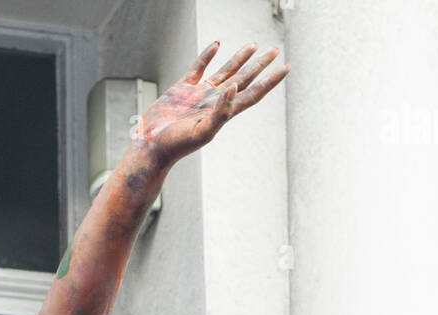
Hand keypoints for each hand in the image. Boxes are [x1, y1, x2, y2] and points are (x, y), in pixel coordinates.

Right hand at [135, 41, 287, 168]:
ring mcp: (200, 94)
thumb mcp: (203, 131)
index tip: (286, 67)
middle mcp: (215, 102)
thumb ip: (221, 111)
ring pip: (225, 71)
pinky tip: (216, 44)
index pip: (254, 93)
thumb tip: (236, 86)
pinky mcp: (183, 88)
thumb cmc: (176, 145)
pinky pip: (199, 68)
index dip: (270, 81)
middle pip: (244, 78)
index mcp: (224, 113)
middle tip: (276, 49)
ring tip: (253, 45)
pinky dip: (207, 55)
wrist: (151, 147)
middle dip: (261, 64)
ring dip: (240, 58)